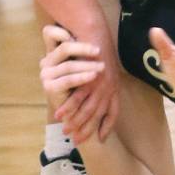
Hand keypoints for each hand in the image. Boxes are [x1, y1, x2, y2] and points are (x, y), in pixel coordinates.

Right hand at [39, 25, 104, 109]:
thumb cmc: (82, 82)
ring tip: (102, 66)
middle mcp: (46, 61)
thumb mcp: (83, 62)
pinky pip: (68, 80)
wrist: (76, 110)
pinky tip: (93, 76)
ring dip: (87, 65)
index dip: (60, 30)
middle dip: (83, 48)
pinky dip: (82, 77)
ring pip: (68, 65)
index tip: (78, 32)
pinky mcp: (49, 87)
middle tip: (99, 50)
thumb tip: (94, 27)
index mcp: (51, 51)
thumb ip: (81, 47)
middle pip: (63, 48)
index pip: (49, 32)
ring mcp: (46, 74)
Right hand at [51, 26, 121, 143]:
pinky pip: (76, 96)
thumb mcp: (107, 69)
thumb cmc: (98, 49)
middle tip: (79, 143)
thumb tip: (101, 98)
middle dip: (88, 129)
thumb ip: (104, 83)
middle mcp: (107, 86)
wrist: (94, 31)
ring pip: (87, 108)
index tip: (101, 138)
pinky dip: (69, 107)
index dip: (107, 125)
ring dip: (77, 121)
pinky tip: (61, 115)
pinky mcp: (85, 78)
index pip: (113, 111)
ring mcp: (97, 84)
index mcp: (114, 86)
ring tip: (69, 133)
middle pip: (98, 113)